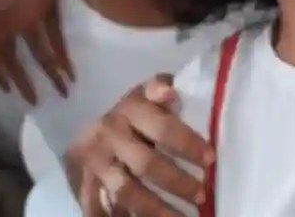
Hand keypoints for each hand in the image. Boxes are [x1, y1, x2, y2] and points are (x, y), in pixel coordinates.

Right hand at [68, 74, 210, 216]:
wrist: (89, 133)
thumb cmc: (133, 113)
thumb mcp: (146, 95)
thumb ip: (160, 89)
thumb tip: (168, 89)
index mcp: (128, 110)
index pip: (162, 128)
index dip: (188, 144)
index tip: (211, 159)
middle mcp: (108, 136)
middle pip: (146, 164)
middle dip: (177, 183)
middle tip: (202, 195)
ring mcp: (94, 164)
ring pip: (126, 192)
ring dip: (156, 209)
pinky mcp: (84, 187)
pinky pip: (102, 210)